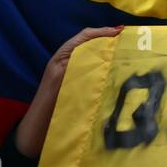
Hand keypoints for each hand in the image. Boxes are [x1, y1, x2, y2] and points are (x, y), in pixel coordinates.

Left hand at [15, 26, 122, 157]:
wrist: (37, 133)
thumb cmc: (45, 108)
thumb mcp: (58, 82)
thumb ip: (74, 66)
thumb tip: (96, 54)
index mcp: (62, 57)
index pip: (85, 36)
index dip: (102, 32)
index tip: (121, 32)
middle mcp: (71, 63)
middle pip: (93, 45)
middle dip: (109, 41)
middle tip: (129, 42)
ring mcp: (77, 76)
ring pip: (97, 59)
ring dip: (111, 55)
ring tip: (128, 55)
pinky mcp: (83, 88)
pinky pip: (98, 75)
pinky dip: (109, 71)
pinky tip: (120, 75)